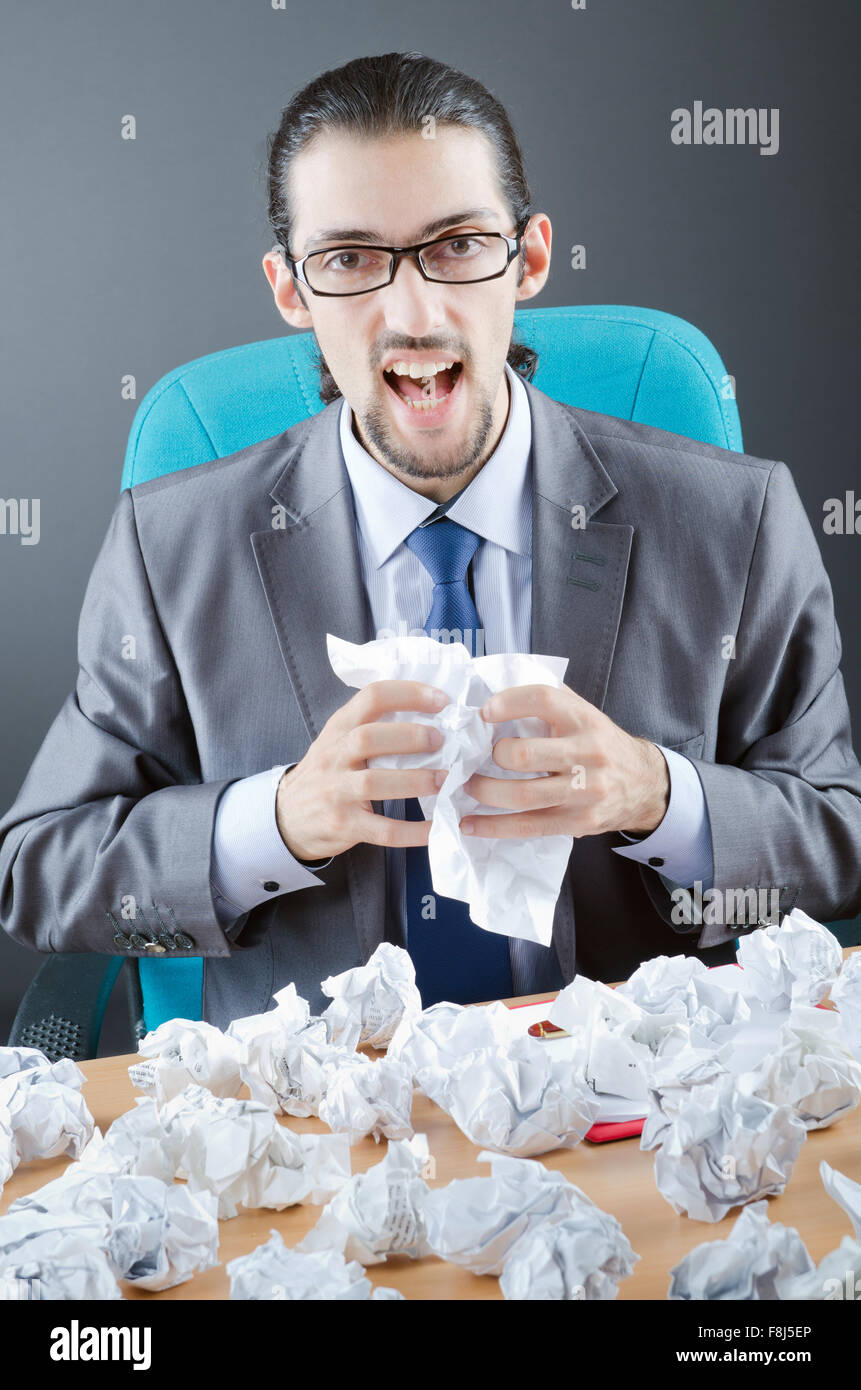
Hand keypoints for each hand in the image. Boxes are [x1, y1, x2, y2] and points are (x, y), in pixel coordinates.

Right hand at [275, 680, 449, 860]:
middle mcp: (334, 756)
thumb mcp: (338, 739)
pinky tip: (435, 827)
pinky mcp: (344, 825)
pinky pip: (383, 830)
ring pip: (373, 783)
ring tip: (444, 780)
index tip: (441, 700)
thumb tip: (429, 712)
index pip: (372, 697)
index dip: (409, 694)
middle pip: (368, 738)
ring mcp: (336, 792)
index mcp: (339, 728)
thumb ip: (372, 724)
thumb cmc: (326, 772)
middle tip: (440, 741)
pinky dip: (413, 831)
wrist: (288, 816)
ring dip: (415, 780)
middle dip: (410, 736)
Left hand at [459, 684, 669, 839]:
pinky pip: (529, 826)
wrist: (645, 784)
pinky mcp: (579, 822)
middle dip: (493, 756)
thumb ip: (547, 697)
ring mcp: (585, 791)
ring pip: (523, 795)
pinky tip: (470, 825)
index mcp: (584, 718)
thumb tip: (493, 685)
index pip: (543, 699)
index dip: (509, 702)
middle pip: (526, 755)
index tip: (483, 712)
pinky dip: (494, 827)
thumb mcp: (582, 711)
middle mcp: (588, 753)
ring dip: (485, 792)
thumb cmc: (599, 742)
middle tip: (476, 757)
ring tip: (467, 786)